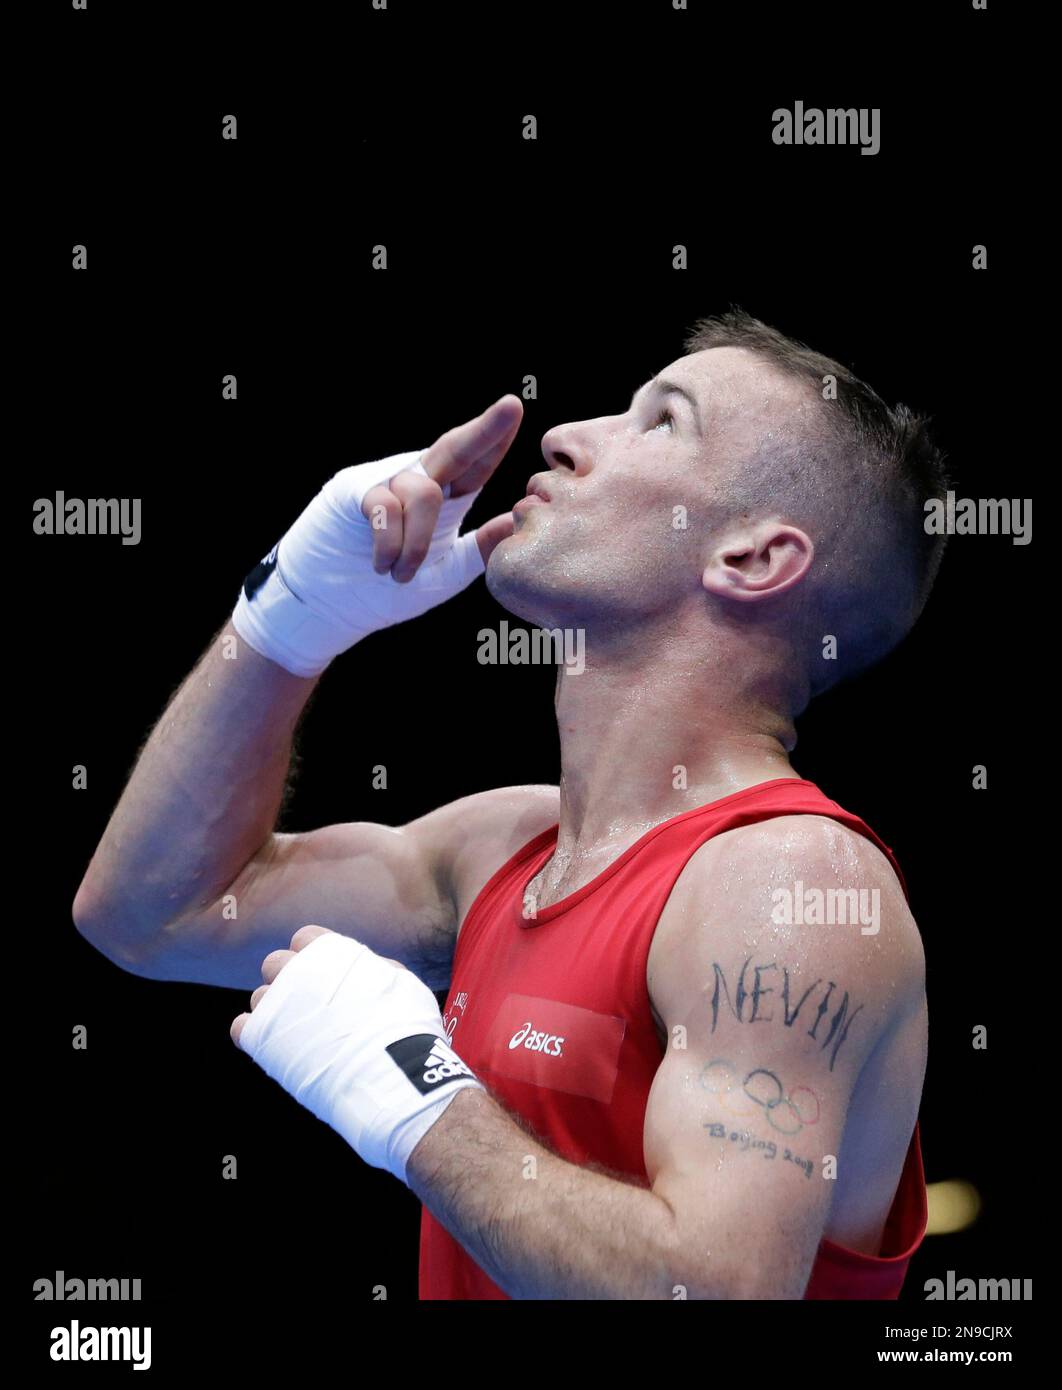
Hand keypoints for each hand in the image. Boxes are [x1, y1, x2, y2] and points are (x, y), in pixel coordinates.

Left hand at [229, 924, 404, 1045]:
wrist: (385, 1072)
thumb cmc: (403, 1028)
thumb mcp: (400, 982)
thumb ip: (373, 968)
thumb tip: (366, 969)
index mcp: (328, 952)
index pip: (305, 938)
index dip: (313, 957)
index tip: (326, 978)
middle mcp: (296, 971)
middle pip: (274, 963)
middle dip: (288, 981)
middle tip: (310, 1008)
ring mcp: (275, 1003)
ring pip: (259, 997)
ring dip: (274, 1011)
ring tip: (300, 1037)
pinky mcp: (260, 1037)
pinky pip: (242, 1027)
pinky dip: (255, 1035)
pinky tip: (279, 1049)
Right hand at [361, 394, 521, 582]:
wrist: (329, 607)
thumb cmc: (386, 591)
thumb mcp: (445, 574)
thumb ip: (480, 548)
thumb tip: (518, 519)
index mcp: (444, 499)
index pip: (475, 465)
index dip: (495, 439)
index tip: (516, 409)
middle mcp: (416, 481)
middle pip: (454, 448)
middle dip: (485, 429)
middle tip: (512, 407)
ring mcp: (384, 482)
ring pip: (422, 493)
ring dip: (416, 543)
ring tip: (401, 574)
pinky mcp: (352, 489)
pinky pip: (384, 506)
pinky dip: (389, 542)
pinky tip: (382, 565)